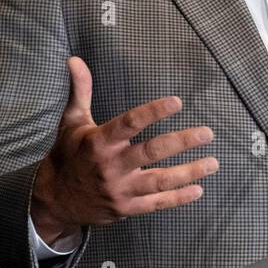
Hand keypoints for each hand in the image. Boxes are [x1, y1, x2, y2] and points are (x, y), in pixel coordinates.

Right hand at [30, 56, 216, 241]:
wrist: (54, 199)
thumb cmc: (68, 155)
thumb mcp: (72, 121)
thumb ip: (81, 90)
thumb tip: (75, 59)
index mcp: (99, 141)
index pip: (130, 123)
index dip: (154, 112)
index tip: (178, 102)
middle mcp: (111, 166)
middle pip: (152, 152)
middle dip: (182, 142)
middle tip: (207, 133)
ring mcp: (119, 189)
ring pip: (160, 180)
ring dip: (189, 172)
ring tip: (213, 162)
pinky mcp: (125, 208)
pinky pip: (156, 204)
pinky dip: (178, 198)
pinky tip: (198, 189)